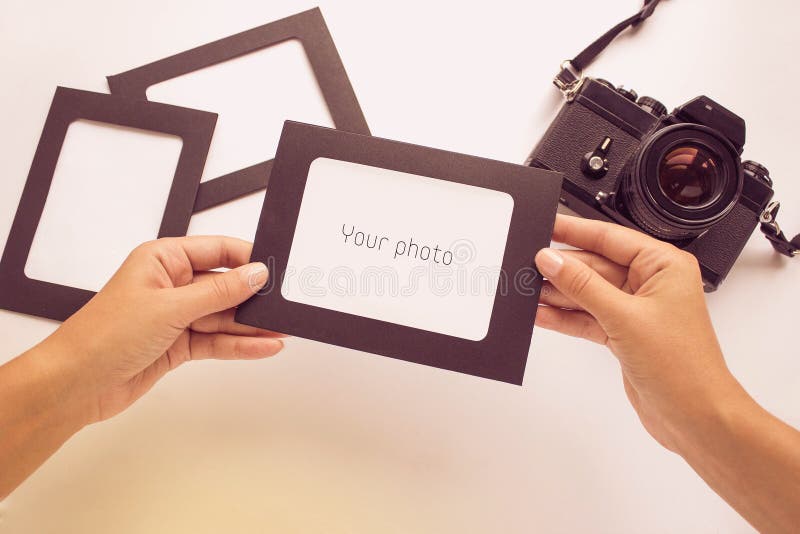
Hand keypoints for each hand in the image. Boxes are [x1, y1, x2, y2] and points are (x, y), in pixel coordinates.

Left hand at [42, 236, 284, 424]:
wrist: (75, 385)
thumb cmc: (104, 337)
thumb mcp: (171, 308)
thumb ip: (218, 292)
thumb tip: (255, 274)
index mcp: (163, 260)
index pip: (217, 250)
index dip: (247, 258)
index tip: (275, 270)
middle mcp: (171, 285)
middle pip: (224, 285)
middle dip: (253, 297)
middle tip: (284, 305)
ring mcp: (175, 316)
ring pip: (223, 317)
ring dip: (251, 326)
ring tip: (283, 329)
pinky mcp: (177, 345)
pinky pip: (216, 341)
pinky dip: (239, 345)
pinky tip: (264, 346)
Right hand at [534, 214, 739, 451]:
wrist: (694, 417)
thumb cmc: (683, 367)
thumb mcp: (624, 318)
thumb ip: (583, 286)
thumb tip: (552, 260)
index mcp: (663, 266)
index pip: (610, 238)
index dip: (575, 231)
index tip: (546, 224)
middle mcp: (650, 284)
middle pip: (595, 265)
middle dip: (561, 268)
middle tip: (527, 266)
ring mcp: (636, 310)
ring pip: (588, 292)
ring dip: (559, 294)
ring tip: (528, 290)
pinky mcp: (624, 334)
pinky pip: (587, 317)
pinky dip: (566, 317)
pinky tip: (542, 314)